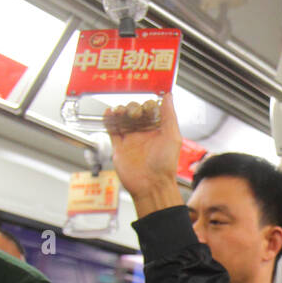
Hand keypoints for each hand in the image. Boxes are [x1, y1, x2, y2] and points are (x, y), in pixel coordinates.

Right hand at [105, 92, 183, 209]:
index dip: (148, 105)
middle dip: (133, 107)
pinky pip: (112, 130)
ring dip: (120, 111)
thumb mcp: (172, 136)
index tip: (147, 106)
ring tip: (121, 111)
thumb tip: (168, 96)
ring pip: (122, 119)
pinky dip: (109, 120)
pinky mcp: (119, 147)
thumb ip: (169, 115)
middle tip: (135, 113)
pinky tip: (109, 112)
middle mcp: (144, 134)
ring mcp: (131, 140)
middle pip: (135, 112)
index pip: (151, 110)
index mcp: (158, 130)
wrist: (151, 185)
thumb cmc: (165, 165)